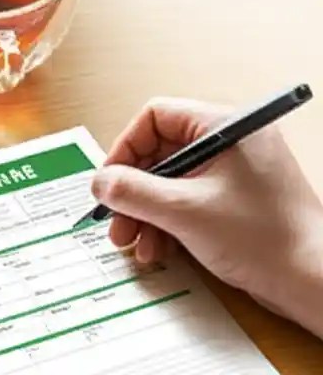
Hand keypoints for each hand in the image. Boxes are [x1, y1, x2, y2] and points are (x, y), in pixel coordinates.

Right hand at [92, 97, 322, 334]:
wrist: (312, 282)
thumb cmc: (262, 238)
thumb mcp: (183, 211)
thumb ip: (132, 192)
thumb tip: (98, 182)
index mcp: (225, 127)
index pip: (156, 117)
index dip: (126, 148)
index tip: (110, 182)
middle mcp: (229, 143)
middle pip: (159, 153)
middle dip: (132, 192)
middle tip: (115, 221)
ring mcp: (232, 173)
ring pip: (168, 181)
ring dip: (144, 213)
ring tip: (133, 243)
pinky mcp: (233, 201)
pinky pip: (185, 201)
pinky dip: (166, 223)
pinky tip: (157, 250)